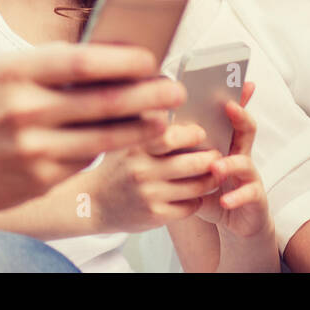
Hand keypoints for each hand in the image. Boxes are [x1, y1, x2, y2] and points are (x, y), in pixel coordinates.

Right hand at [0, 43, 184, 217]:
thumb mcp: (4, 72)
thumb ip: (50, 64)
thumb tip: (108, 53)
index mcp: (16, 72)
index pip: (83, 61)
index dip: (124, 59)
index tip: (151, 57)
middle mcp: (25, 109)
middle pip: (104, 101)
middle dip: (148, 94)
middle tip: (174, 88)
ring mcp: (33, 148)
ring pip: (105, 137)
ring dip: (141, 127)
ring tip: (164, 118)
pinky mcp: (40, 178)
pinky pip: (87, 160)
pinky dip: (111, 148)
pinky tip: (128, 139)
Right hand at [89, 121, 222, 233]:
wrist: (92, 203)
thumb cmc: (116, 166)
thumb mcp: (124, 140)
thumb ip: (146, 122)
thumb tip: (170, 93)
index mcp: (135, 146)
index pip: (171, 136)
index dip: (192, 134)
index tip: (201, 133)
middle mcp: (141, 170)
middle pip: (191, 163)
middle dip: (211, 158)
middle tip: (217, 154)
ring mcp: (148, 194)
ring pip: (196, 187)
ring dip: (210, 180)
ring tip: (214, 173)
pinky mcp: (155, 216)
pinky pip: (190, 206)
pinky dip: (197, 199)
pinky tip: (195, 192)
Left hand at [191, 82, 271, 239]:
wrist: (235, 223)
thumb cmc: (212, 191)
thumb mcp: (196, 169)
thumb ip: (182, 151)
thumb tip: (154, 128)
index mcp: (226, 143)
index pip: (230, 115)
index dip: (232, 97)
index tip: (228, 79)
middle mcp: (241, 154)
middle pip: (246, 128)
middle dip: (240, 115)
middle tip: (229, 106)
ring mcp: (250, 175)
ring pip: (245, 162)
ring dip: (230, 163)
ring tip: (215, 166)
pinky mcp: (255, 198)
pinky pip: (249, 194)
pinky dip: (235, 197)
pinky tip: (224, 200)